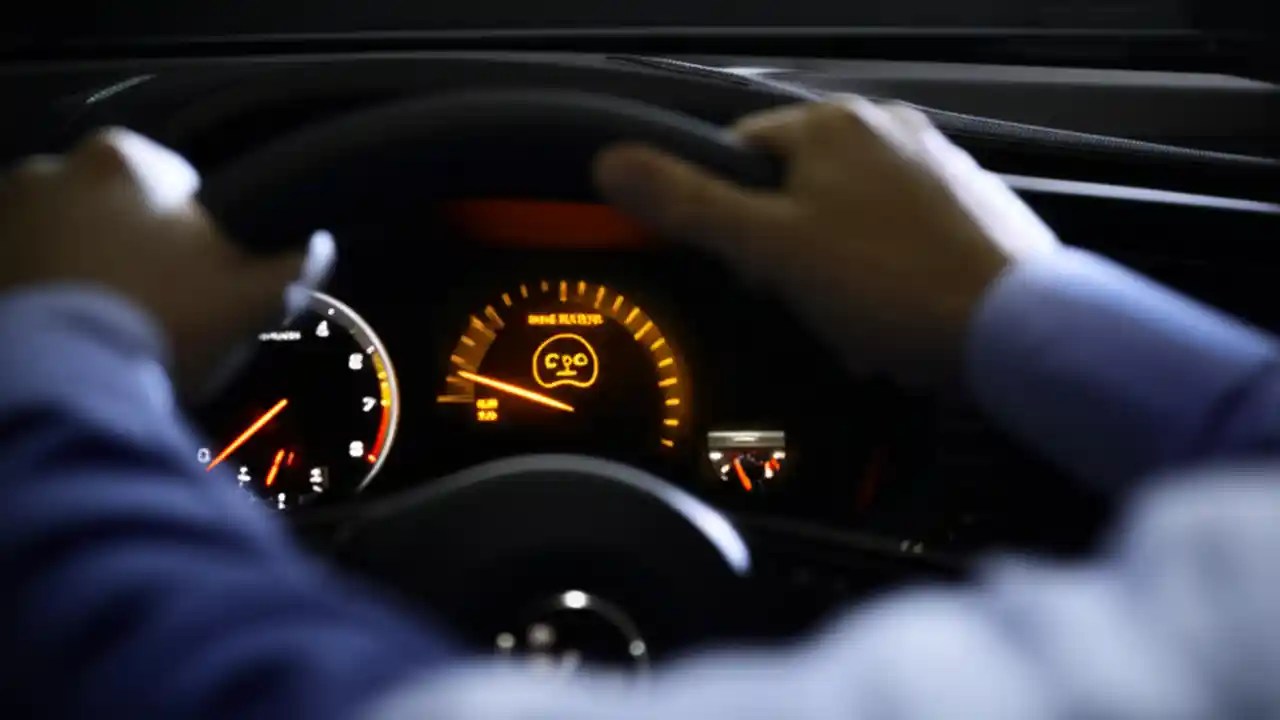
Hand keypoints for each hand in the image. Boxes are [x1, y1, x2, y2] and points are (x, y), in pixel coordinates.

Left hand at [0, 128, 331, 394]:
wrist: (62, 385)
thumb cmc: (162, 325)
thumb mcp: (249, 303)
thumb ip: (293, 271)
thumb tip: (320, 249)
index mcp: (124, 164)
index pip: (165, 174)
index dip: (185, 216)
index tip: (190, 257)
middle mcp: (49, 173)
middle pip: (101, 201)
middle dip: (121, 235)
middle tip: (145, 290)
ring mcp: (2, 220)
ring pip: (52, 234)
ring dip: (74, 262)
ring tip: (100, 316)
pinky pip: (18, 272)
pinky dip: (37, 291)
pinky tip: (66, 330)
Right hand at [593, 97, 1059, 384]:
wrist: (1020, 334)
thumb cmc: (894, 285)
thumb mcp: (771, 249)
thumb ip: (688, 205)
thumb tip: (610, 163)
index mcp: (834, 124)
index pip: (740, 155)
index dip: (728, 219)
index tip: (747, 269)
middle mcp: (889, 130)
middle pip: (794, 192)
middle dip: (786, 255)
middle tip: (802, 303)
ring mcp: (937, 168)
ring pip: (846, 224)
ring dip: (834, 277)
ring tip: (853, 324)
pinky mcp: (971, 212)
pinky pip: (897, 245)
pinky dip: (883, 284)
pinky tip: (892, 324)